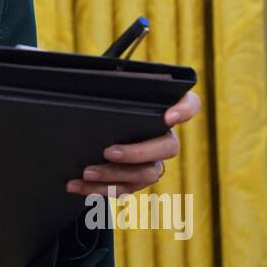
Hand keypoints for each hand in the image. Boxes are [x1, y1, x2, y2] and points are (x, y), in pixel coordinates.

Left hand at [65, 91, 200, 197]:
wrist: (84, 135)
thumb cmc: (100, 108)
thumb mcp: (105, 93)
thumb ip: (111, 85)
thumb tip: (99, 77)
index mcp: (162, 111)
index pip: (189, 105)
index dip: (184, 110)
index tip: (169, 116)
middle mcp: (163, 138)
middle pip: (168, 148)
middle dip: (137, 152)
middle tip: (108, 151)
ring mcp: (153, 162)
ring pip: (146, 173)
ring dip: (113, 175)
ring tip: (86, 172)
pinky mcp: (136, 181)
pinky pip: (124, 189)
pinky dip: (97, 189)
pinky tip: (76, 185)